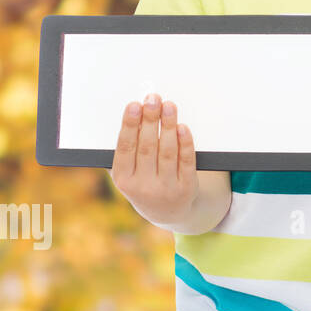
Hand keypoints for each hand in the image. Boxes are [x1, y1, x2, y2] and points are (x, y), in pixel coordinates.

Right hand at [109, 93, 199, 228]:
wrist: (169, 211)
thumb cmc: (145, 183)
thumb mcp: (129, 174)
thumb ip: (126, 152)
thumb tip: (130, 117)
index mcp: (124, 180)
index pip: (125, 148)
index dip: (129, 126)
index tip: (134, 105)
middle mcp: (143, 186)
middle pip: (147, 147)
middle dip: (150, 120)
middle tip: (153, 99)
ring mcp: (166, 188)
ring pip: (168, 152)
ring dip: (169, 126)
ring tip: (169, 106)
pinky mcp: (187, 187)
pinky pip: (186, 161)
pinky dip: (185, 143)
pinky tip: (183, 127)